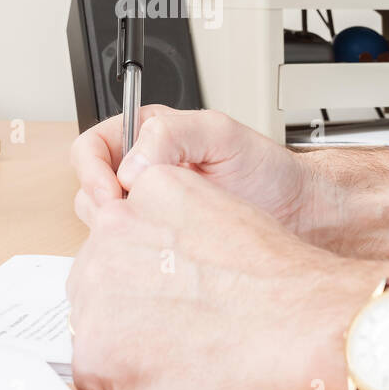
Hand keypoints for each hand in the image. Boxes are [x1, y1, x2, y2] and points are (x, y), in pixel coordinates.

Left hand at [67, 165, 386, 389]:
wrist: (310, 334)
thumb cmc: (288, 289)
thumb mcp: (228, 220)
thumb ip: (182, 230)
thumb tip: (162, 261)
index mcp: (151, 189)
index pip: (118, 228)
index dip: (145, 267)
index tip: (168, 288)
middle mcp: (114, 230)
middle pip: (98, 276)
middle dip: (131, 304)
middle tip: (180, 326)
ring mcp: (99, 287)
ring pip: (92, 323)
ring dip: (127, 343)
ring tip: (183, 351)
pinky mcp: (96, 347)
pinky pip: (90, 372)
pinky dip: (124, 385)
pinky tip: (170, 378)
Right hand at [71, 107, 327, 235]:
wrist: (299, 214)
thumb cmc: (268, 171)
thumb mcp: (221, 135)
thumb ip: (172, 133)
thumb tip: (131, 164)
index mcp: (147, 135)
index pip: (91, 147)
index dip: (92, 170)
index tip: (115, 192)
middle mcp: (142, 172)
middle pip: (89, 188)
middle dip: (102, 206)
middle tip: (130, 220)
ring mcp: (150, 210)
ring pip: (103, 225)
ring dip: (117, 233)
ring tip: (154, 235)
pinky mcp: (160, 244)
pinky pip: (128, 252)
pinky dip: (134, 256)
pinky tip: (161, 255)